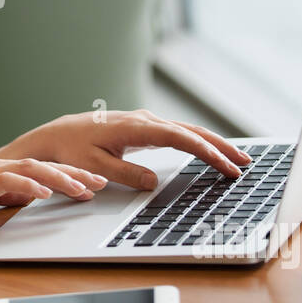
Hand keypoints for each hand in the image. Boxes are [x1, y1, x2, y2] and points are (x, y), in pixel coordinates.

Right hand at [0, 156, 108, 234]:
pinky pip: (9, 181)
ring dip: (61, 178)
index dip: (69, 175)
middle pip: (45, 165)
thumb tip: (32, 200)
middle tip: (101, 183)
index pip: (42, 169)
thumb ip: (6, 198)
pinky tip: (45, 194)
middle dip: (75, 173)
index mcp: (0, 170)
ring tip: (83, 189)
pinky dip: (30, 186)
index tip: (92, 183)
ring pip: (33, 170)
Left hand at [5, 109, 251, 190]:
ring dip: (213, 144)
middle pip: (192, 132)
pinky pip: (178, 133)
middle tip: (245, 164)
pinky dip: (198, 142)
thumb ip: (124, 174)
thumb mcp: (94, 167)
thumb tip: (154, 182)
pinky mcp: (144, 127)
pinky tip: (210, 152)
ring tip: (237, 159)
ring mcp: (146, 122)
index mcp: (136, 127)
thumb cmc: (71, 151)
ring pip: (188, 131)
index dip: (207, 153)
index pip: (181, 138)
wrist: (56, 136)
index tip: (227, 166)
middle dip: (220, 147)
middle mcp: (144, 120)